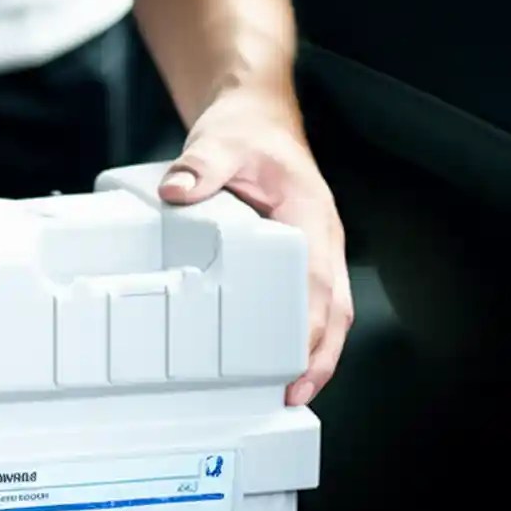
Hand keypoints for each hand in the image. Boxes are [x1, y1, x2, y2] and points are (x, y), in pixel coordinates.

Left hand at [157, 90, 352, 406]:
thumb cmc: (248, 130)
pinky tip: (280, 356)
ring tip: (289, 391)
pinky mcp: (296, 252)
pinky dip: (301, 331)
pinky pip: (307, 299)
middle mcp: (319, 236)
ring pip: (326, 309)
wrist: (255, 116)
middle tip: (293, 395)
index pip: (318, 281)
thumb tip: (177, 191)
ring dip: (314, 352)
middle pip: (333, 308)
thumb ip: (201, 166)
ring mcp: (312, 246)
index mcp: (310, 215)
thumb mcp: (221, 141)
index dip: (309, 326)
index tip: (296, 363)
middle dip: (319, 356)